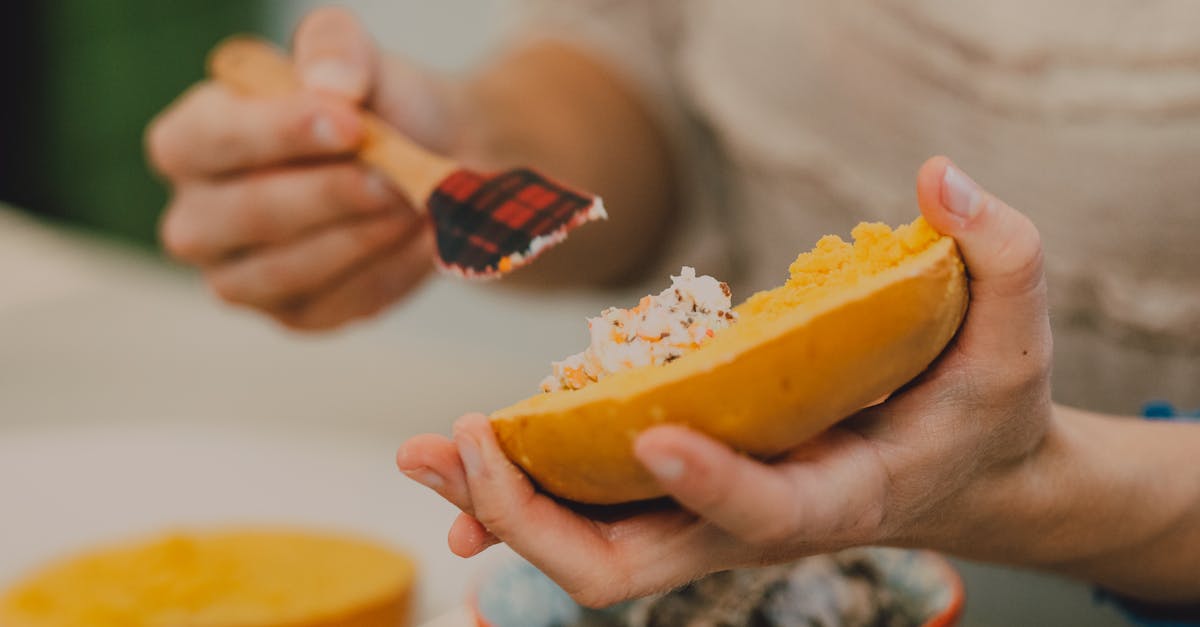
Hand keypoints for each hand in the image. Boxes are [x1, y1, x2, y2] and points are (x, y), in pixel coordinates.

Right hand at [147, 8, 452, 329]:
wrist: (430, 160)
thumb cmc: (371, 106)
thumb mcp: (354, 56)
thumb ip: (334, 49)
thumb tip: (332, 87)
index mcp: (189, 141)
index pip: (207, 142)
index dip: (277, 134)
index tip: (351, 125)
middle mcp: (197, 218)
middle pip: (247, 215)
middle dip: (330, 194)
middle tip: (394, 176)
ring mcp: (240, 277)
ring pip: (288, 271)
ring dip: (362, 235)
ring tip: (414, 202)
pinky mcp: (296, 316)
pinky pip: (338, 304)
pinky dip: (389, 269)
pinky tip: (422, 236)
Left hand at [397, 155, 1054, 606]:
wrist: (959, 465)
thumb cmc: (982, 399)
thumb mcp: (1014, 329)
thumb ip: (1000, 250)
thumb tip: (939, 177)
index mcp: (845, 497)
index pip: (771, 515)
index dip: (714, 483)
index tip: (653, 427)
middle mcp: (756, 526)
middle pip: (631, 565)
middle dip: (538, 522)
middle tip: (468, 443)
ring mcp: (707, 517)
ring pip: (589, 548)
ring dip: (501, 504)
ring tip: (427, 449)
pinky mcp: (681, 491)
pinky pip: (588, 506)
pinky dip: (522, 485)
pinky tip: (468, 445)